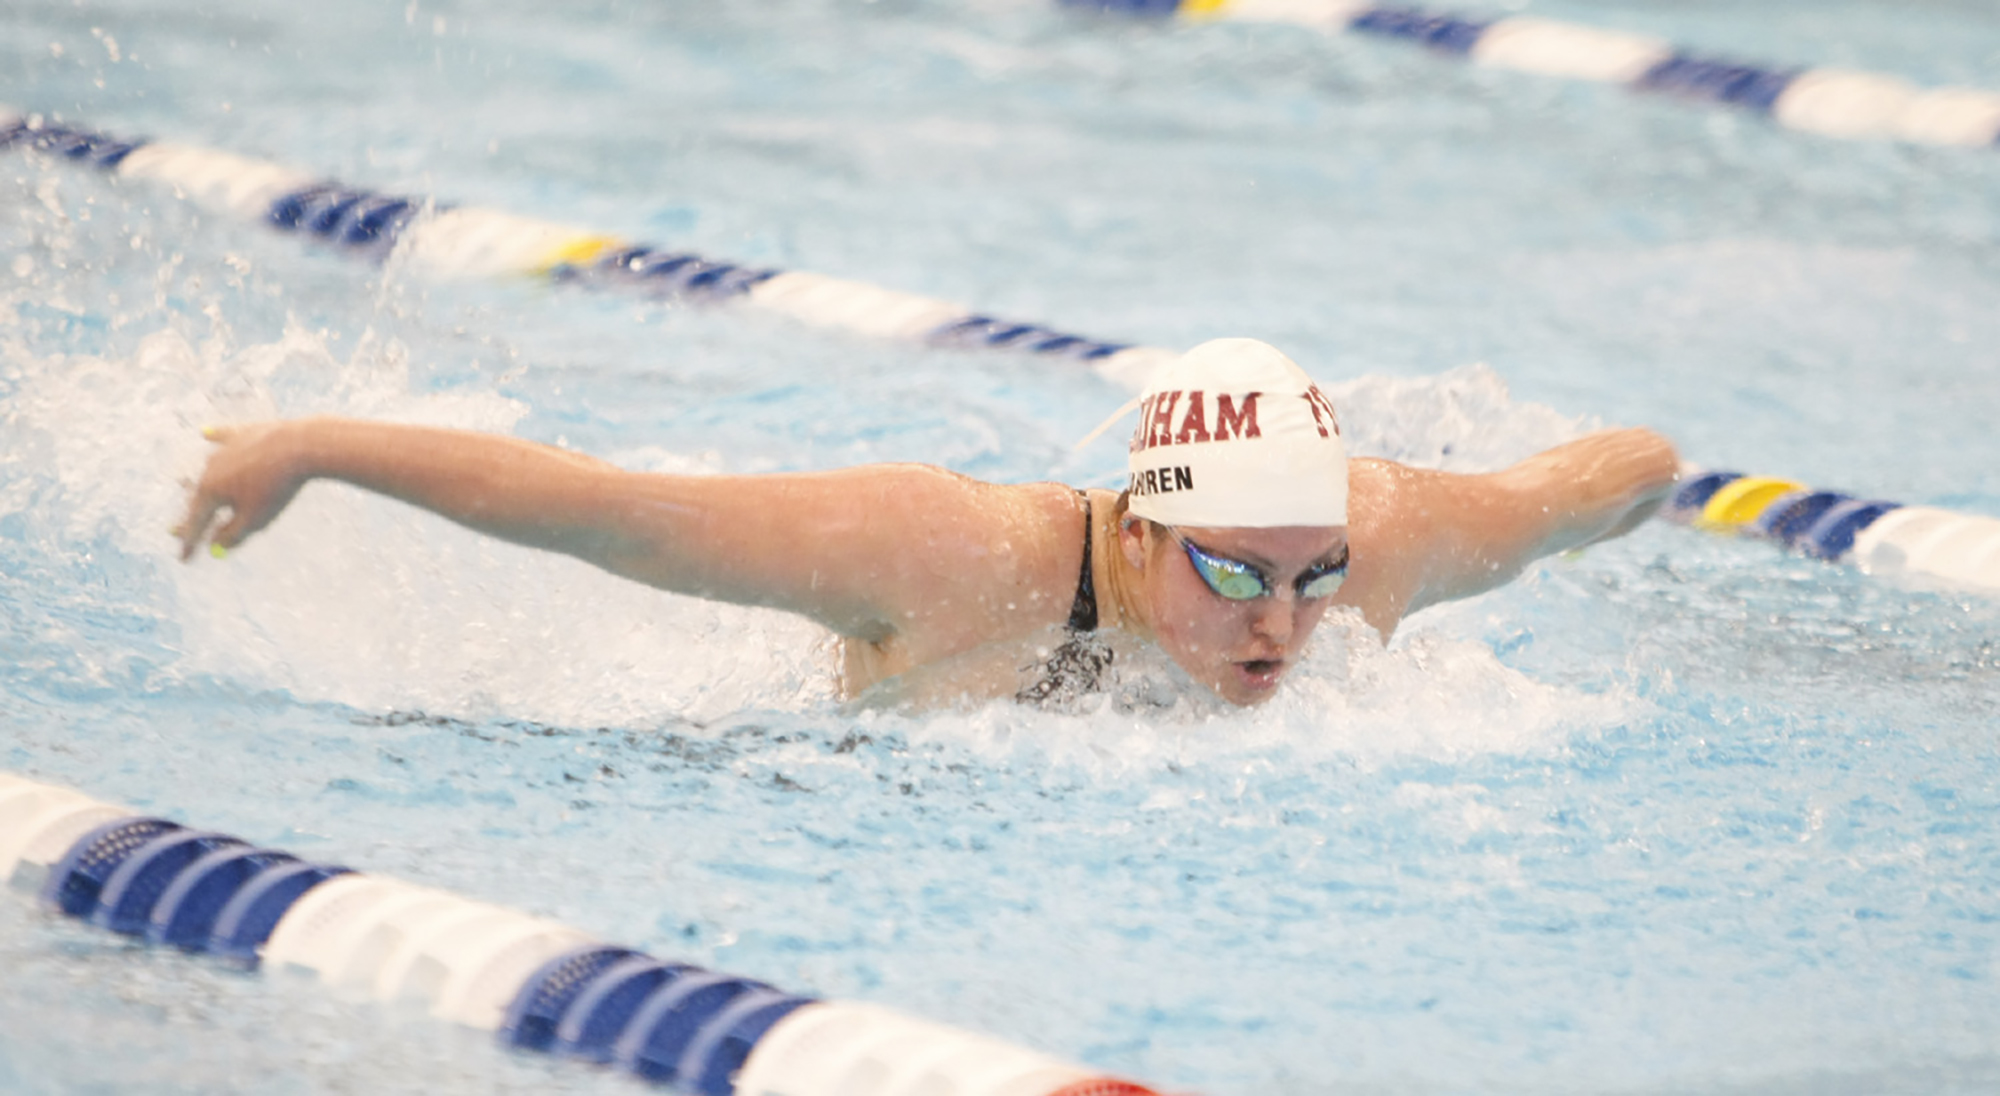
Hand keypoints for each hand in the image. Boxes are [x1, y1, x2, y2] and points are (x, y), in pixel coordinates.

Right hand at [174, 422, 310, 560]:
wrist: (298, 446)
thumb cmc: (276, 487)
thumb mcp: (255, 519)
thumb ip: (232, 534)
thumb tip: (216, 544)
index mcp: (209, 490)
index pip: (195, 523)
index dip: (189, 543)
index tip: (184, 559)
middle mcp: (209, 468)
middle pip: (197, 497)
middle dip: (190, 516)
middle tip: (175, 530)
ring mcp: (225, 449)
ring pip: (210, 469)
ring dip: (199, 480)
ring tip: (182, 484)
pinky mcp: (244, 433)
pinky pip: (226, 437)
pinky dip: (216, 437)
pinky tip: (206, 433)